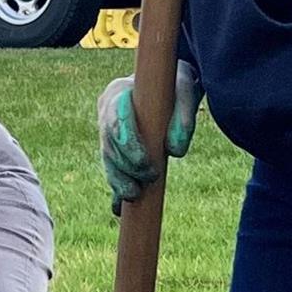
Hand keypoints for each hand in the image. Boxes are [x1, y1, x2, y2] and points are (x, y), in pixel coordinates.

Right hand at [98, 61, 199, 212]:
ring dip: (119, 179)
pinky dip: (116, 188)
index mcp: (117, 91)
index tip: (146, 164)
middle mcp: (105, 110)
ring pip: (107, 158)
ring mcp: (105, 128)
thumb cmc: (177, 82)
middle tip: (149, 179)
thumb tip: (175, 152)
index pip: (115, 120)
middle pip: (109, 143)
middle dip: (126, 166)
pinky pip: (110, 167)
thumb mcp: (187, 88)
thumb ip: (184, 116)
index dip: (128, 145)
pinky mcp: (112, 145)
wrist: (169, 82)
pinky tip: (119, 209)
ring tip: (134, 195)